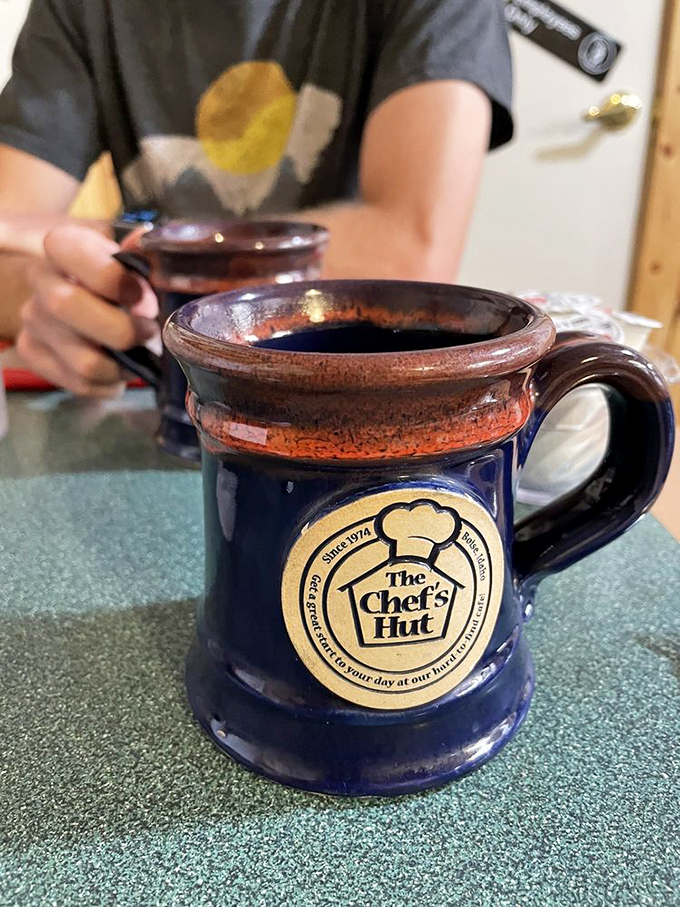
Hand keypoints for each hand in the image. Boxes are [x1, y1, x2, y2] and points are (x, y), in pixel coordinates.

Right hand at [16, 224, 157, 396]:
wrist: (87, 300)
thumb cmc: (118, 280)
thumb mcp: (133, 262)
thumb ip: (142, 255)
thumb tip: (144, 242)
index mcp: (63, 246)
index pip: (75, 254)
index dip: (114, 279)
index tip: (141, 295)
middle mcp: (40, 280)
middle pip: (66, 305)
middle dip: (121, 329)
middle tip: (149, 332)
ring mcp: (33, 320)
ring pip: (82, 360)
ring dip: (123, 366)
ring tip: (139, 355)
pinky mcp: (33, 353)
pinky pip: (79, 383)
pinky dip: (109, 383)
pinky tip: (119, 368)